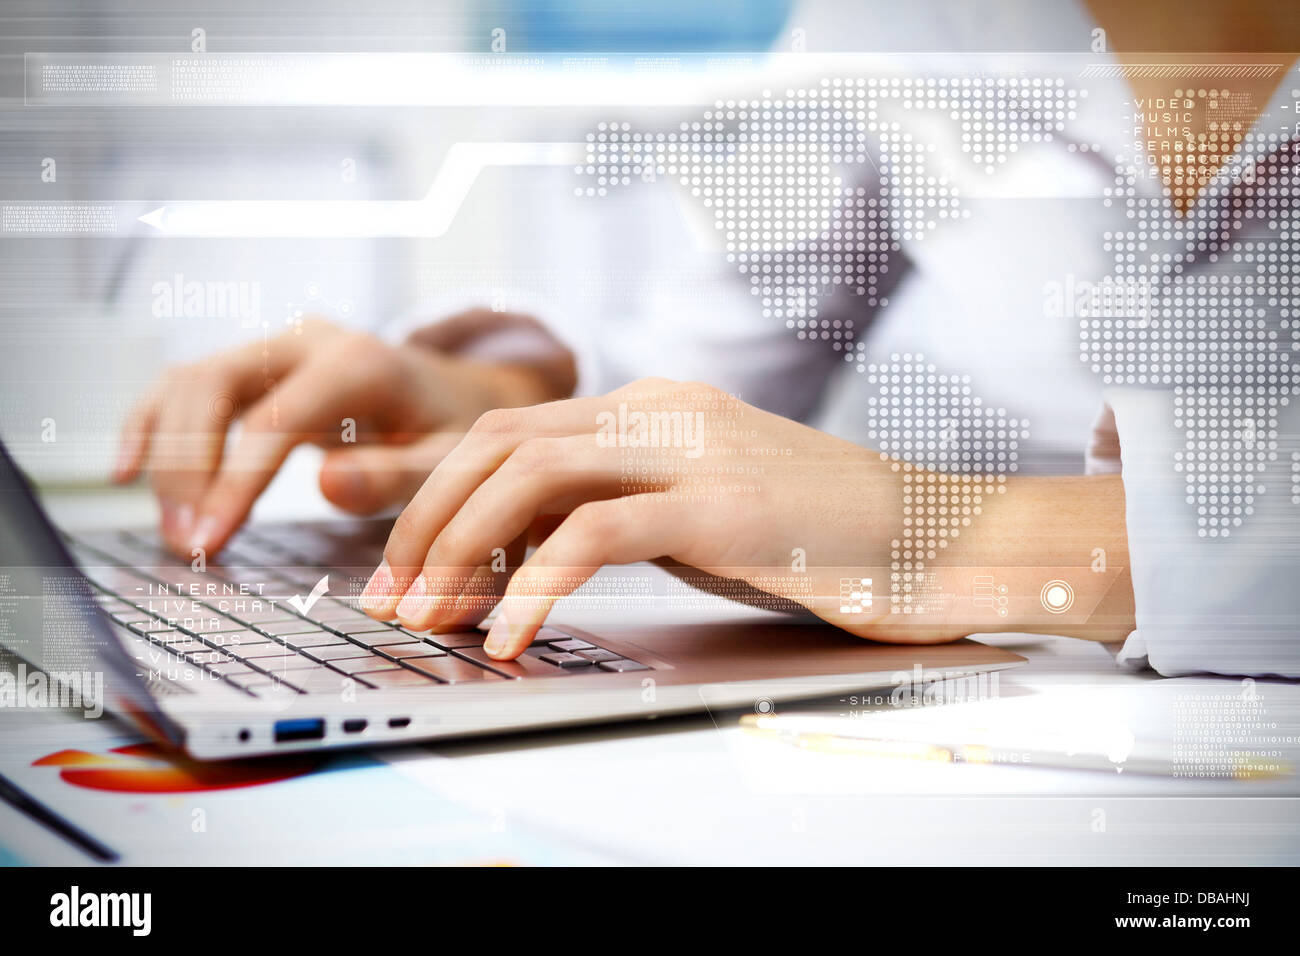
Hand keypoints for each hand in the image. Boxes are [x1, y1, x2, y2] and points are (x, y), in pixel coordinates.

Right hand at [113, 317, 566, 556]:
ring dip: (167, 457)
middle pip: (213, 387)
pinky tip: (127, 473)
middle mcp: (307, 341)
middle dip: (188, 469)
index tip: (209, 543)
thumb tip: (328, 486)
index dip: (233, 482)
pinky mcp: (254, 366)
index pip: (273, 420)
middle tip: (187, 544)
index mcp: (358, 362)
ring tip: (174, 533)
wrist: (453, 394)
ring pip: (190, 382)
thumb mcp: (447, 459)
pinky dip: (151, 426)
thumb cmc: (450, 431)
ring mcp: (275, 347)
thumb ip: (395, 475)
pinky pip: (186, 386)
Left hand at [359, 378, 1136, 659]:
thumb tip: (522, 550)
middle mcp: (659, 413)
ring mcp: (691, 450)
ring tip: (432, 615)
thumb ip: (618, 507)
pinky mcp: (721, 505)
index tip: (400, 563)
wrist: (930, 537)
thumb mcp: (696, 507)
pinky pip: (596, 534)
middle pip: (500, 442)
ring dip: (460, 548)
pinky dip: (535, 583)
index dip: (437, 494)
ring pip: (530, 474)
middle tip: (391, 594)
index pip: (511, 432)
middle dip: (425, 519)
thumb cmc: (813, 534)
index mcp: (649, 408)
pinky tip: (513, 631)